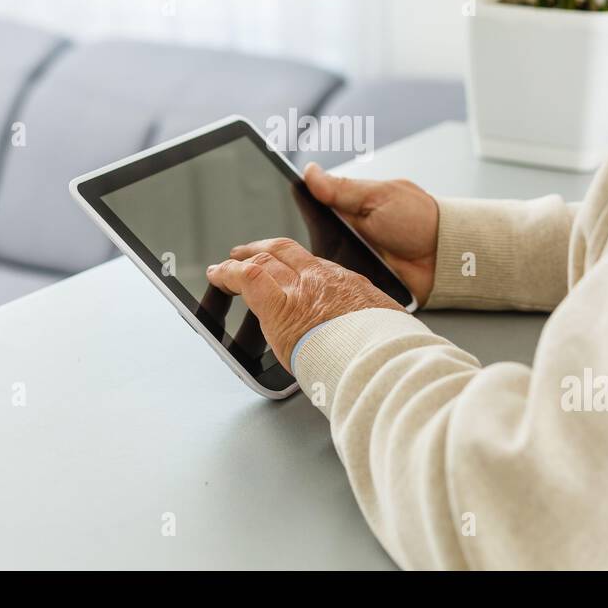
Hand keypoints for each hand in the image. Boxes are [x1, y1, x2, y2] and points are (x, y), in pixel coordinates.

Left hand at [206, 237, 403, 370]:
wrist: (384, 357)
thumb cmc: (389, 351)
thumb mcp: (389, 327)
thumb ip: (373, 324)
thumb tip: (378, 334)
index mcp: (349, 285)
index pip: (316, 266)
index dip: (296, 266)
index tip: (290, 270)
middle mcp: (323, 279)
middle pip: (286, 252)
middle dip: (264, 250)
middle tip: (248, 254)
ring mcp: (301, 289)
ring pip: (265, 261)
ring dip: (241, 262)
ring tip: (225, 268)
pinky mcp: (280, 307)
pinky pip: (249, 278)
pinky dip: (229, 274)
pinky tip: (217, 276)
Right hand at [302, 162, 438, 306]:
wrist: (446, 257)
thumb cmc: (419, 220)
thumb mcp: (378, 197)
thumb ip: (343, 188)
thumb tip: (310, 171)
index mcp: (349, 208)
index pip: (312, 206)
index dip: (295, 207)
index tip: (278, 207)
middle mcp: (345, 234)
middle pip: (310, 238)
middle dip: (302, 241)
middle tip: (294, 244)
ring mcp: (350, 260)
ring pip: (318, 264)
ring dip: (314, 265)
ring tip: (307, 266)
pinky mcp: (358, 283)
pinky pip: (335, 286)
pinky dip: (330, 285)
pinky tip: (323, 284)